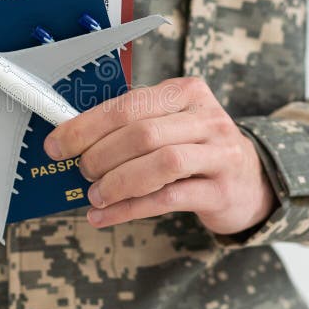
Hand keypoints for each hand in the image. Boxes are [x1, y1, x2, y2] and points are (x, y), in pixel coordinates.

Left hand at [43, 78, 276, 235]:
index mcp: (186, 92)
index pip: (129, 104)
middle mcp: (207, 118)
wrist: (251, 180)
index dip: (87, 126)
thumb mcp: (170, 124)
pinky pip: (169, 199)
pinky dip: (130, 209)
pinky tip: (104, 216)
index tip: (57, 146)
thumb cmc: (195, 149)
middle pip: (143, 133)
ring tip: (93, 195)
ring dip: (117, 182)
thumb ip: (131, 126)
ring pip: (161, 163)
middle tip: (80, 172)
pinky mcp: (222, 190)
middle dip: (101, 155)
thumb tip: (71, 142)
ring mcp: (220, 154)